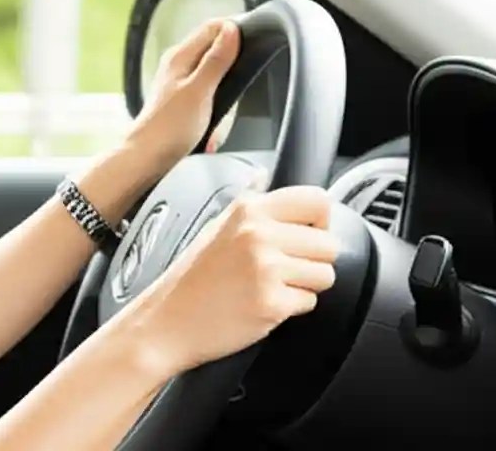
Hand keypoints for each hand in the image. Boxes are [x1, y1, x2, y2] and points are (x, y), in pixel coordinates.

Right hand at [114, 184, 339, 376]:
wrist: (167, 321)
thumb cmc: (193, 278)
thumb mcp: (216, 225)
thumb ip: (249, 201)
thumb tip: (264, 174)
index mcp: (248, 210)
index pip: (317, 200)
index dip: (320, 222)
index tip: (307, 235)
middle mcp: (258, 233)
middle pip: (329, 243)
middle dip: (313, 261)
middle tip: (281, 270)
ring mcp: (266, 268)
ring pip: (325, 275)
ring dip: (305, 286)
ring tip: (270, 286)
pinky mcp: (272, 302)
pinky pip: (310, 302)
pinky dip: (291, 308)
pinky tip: (262, 304)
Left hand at [127, 19, 240, 169]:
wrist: (146, 157)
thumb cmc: (169, 127)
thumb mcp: (200, 90)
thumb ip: (216, 60)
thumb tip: (231, 29)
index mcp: (180, 55)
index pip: (212, 26)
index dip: (234, 31)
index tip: (251, 46)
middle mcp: (178, 64)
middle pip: (216, 51)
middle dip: (231, 72)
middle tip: (231, 92)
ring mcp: (179, 82)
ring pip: (216, 78)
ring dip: (223, 99)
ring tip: (216, 119)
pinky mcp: (183, 99)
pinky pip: (209, 99)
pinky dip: (214, 114)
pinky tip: (210, 131)